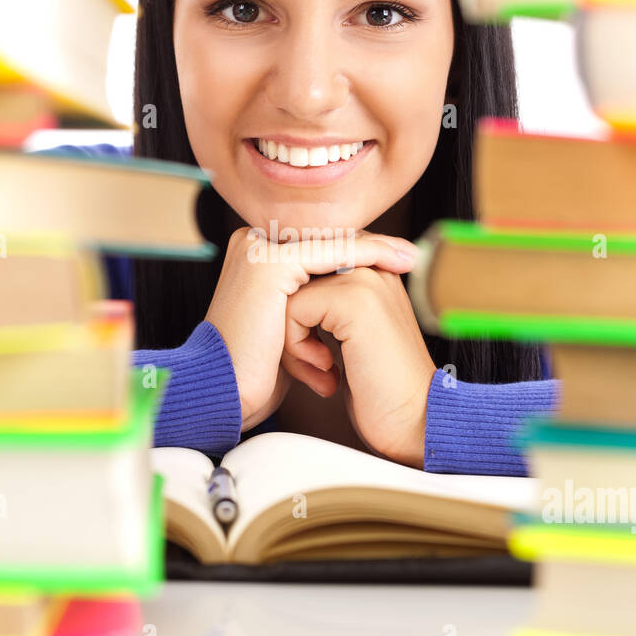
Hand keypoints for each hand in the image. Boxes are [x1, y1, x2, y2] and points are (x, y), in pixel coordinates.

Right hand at [205, 228, 417, 430]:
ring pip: (330, 245)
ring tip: (408, 260)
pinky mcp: (269, 263)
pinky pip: (329, 253)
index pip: (316, 248)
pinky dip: (364, 255)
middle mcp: (252, 247)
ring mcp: (258, 251)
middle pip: (325, 242)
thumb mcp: (289, 329)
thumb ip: (310, 305)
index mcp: (255, 259)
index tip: (396, 260)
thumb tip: (346, 296)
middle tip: (410, 256)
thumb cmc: (257, 373)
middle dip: (371, 249)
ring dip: (374, 250)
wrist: (226, 393)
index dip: (358, 253)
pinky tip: (391, 261)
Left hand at [282, 265, 436, 466]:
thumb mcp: (352, 337)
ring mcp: (365, 280)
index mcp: (374, 271)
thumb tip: (280, 295)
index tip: (318, 354)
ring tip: (320, 369)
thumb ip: (328, 306)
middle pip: (295, 280)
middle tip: (316, 365)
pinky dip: (297, 346)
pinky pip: (293, 309)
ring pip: (289, 294)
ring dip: (293, 339)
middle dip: (293, 325)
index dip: (300, 314)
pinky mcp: (354, 300)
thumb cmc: (380, 388)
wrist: (413, 420)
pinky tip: (325, 370)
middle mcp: (372, 267)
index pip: (308, 272)